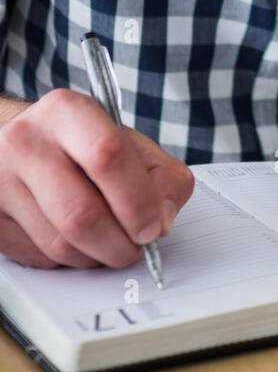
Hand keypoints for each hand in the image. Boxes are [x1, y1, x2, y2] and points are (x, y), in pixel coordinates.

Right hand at [0, 89, 194, 268]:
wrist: (22, 143)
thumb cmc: (79, 145)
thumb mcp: (128, 141)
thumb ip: (162, 176)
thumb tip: (161, 221)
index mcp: (67, 111)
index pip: (108, 157)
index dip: (138, 202)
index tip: (153, 227)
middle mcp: (26, 141)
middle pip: (81, 213)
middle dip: (119, 244)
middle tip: (135, 247)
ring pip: (59, 245)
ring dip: (94, 256)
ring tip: (107, 241)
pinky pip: (38, 258)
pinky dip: (66, 260)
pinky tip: (72, 238)